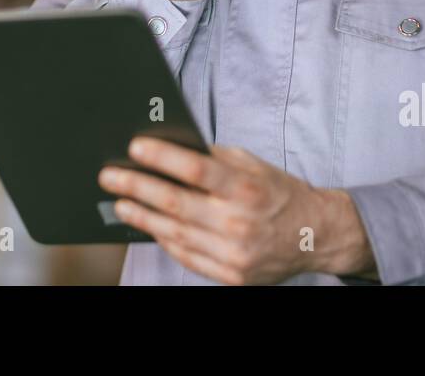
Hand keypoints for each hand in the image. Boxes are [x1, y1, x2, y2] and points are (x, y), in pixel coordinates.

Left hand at [98, 137, 375, 284]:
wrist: (314, 235)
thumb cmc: (278, 193)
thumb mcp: (253, 164)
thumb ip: (214, 157)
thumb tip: (171, 148)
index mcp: (246, 188)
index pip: (196, 170)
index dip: (163, 158)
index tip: (135, 148)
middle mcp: (239, 222)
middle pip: (176, 203)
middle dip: (136, 188)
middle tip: (110, 177)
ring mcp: (234, 254)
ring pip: (175, 233)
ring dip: (142, 217)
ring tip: (121, 203)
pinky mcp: (232, 276)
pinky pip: (187, 257)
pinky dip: (165, 240)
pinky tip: (149, 226)